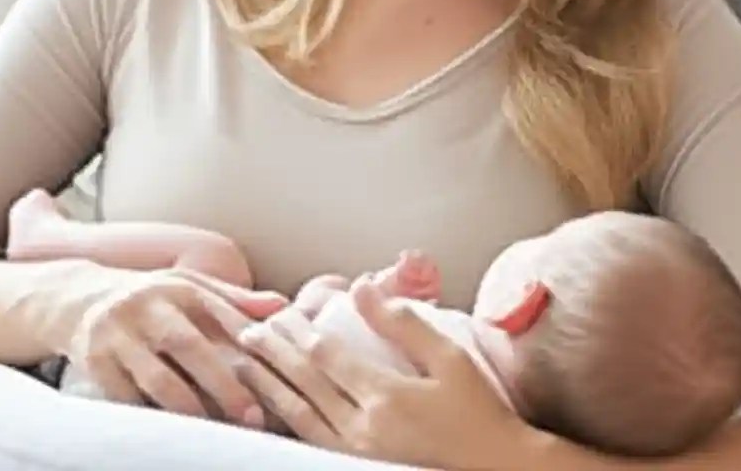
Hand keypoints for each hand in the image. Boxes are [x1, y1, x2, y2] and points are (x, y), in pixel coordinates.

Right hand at [47, 262, 287, 427]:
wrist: (77, 299)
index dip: (251, 349)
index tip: (280, 379)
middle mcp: (148, 306)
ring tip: (214, 433)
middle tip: (252, 417)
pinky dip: (149, 416)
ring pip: (156, 378)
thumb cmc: (150, 299)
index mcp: (181, 288)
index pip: (222, 319)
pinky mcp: (94, 361)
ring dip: (188, 407)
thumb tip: (284, 307)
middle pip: (190, 348)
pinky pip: (125, 397)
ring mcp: (118, 333)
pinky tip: (172, 434)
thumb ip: (235, 300)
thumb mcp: (189, 287)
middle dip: (223, 385)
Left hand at [235, 276, 537, 468]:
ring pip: (299, 416)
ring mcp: (356, 454)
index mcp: (385, 398)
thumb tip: (363, 288)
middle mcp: (362, 429)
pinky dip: (286, 420)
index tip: (280, 313)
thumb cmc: (478, 412)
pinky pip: (309, 441)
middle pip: (304, 383)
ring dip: (269, 387)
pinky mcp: (356, 467)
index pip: (326, 357)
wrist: (494, 468)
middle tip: (247, 332)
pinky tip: (273, 407)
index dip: (299, 332)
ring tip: (245, 366)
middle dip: (273, 355)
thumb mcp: (450, 359)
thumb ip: (404, 323)